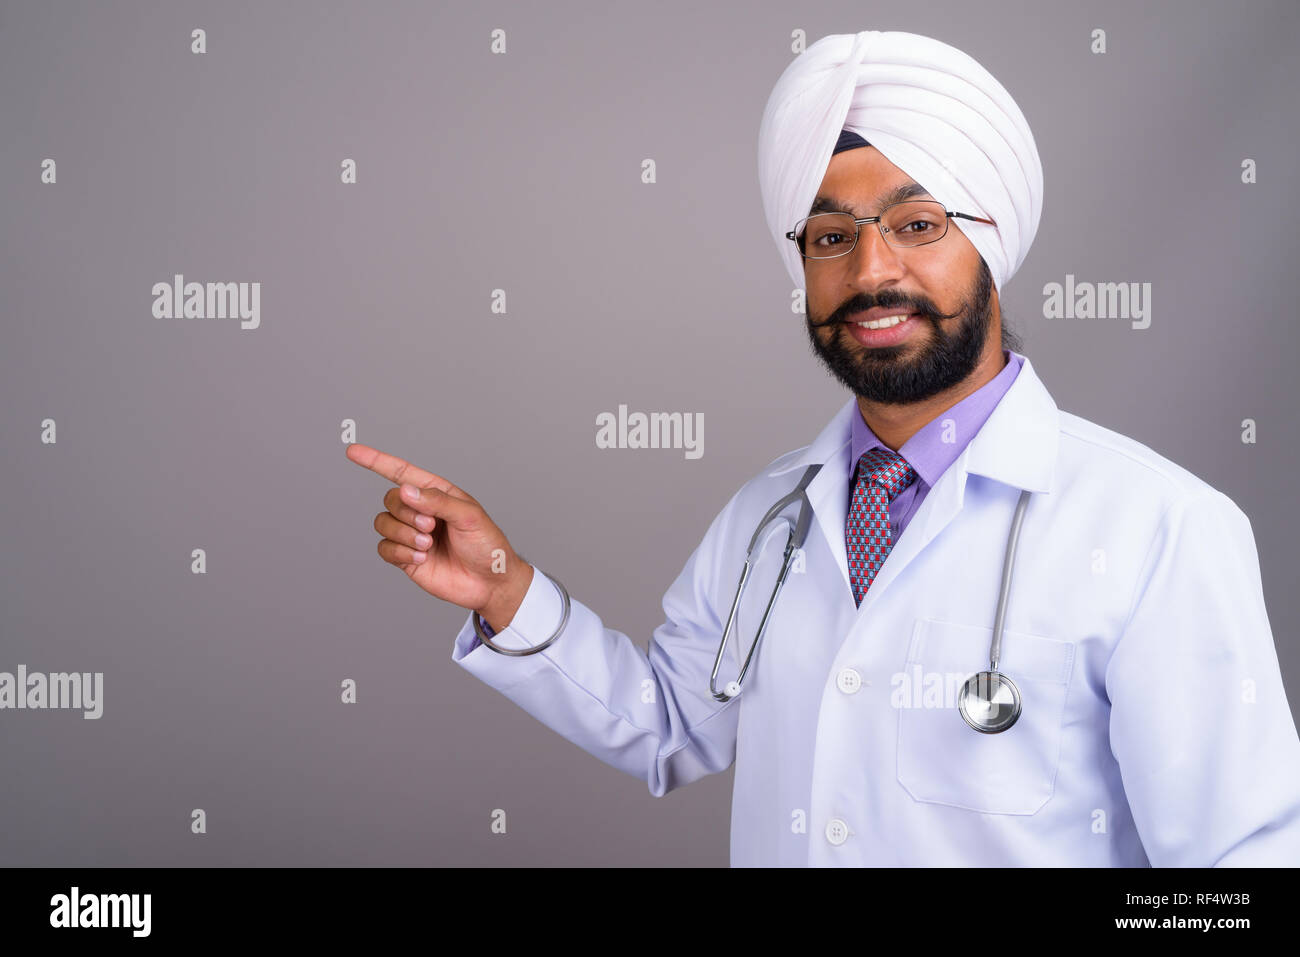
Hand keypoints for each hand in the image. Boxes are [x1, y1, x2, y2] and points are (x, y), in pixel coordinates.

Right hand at [345, 443, 532, 627]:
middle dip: (407, 513)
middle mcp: (420, 511)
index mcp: (435, 493)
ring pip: (383, 523)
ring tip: (427, 545)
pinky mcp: (405, 558)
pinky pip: (384, 549)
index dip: (376, 461)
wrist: (490, 583)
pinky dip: (399, 552)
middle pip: (391, 499)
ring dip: (403, 533)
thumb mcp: (469, 516)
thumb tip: (405, 491)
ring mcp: (411, 534)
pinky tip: (421, 558)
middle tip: (430, 527)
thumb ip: (437, 501)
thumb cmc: (486, 544)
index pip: (401, 472)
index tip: (353, 451)